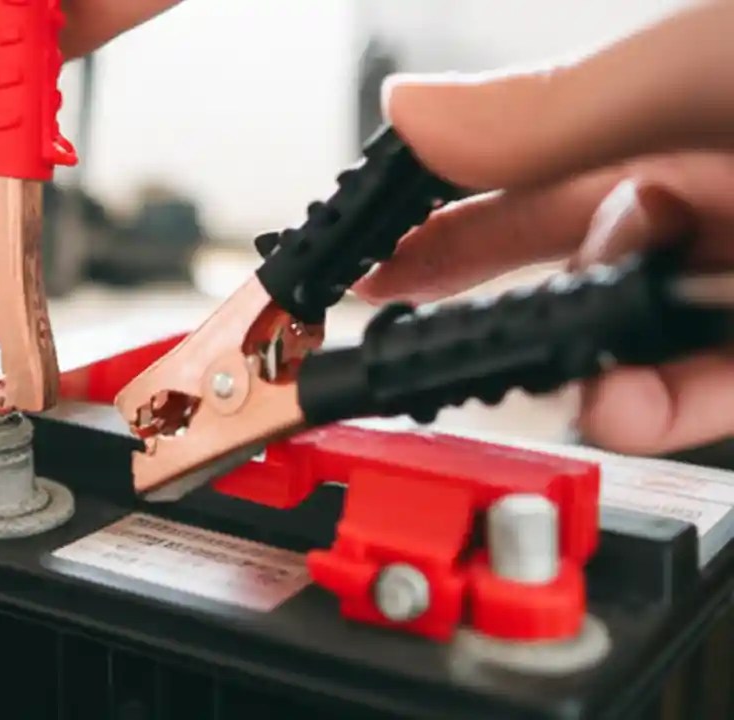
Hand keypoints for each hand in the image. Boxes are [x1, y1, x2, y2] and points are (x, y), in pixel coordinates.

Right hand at [353, 0, 733, 455]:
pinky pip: (705, 388)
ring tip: (573, 375)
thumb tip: (410, 111)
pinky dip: (659, 408)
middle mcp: (697, 183)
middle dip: (479, 298)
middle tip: (400, 322)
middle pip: (554, 257)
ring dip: (583, 367)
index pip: (512, 163)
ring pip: (625, 335)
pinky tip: (627, 402)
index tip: (361, 254)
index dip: (429, 209)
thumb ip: (555, 107)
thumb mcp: (702, 70)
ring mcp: (733, 263)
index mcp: (656, 107)